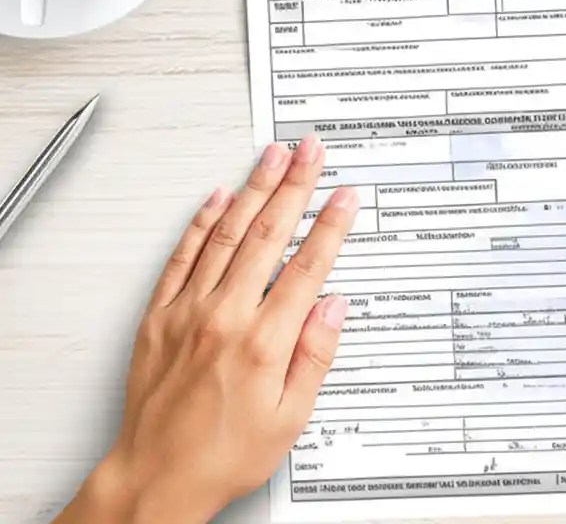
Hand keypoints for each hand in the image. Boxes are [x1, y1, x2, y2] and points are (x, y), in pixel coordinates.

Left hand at [55, 136, 356, 523]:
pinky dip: (201, 223)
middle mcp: (224, 317)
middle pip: (268, 235)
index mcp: (264, 341)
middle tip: (311, 153)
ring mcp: (187, 312)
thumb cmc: (223, 454)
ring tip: (271, 157)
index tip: (345, 197)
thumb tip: (333, 307)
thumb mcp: (290, 417)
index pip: (307, 267)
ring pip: (226, 235)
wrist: (157, 476)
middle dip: (294, 186)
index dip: (331, 226)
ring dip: (251, 190)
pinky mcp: (159, 317)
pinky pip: (182, 257)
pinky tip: (217, 199)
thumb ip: (314, 356)